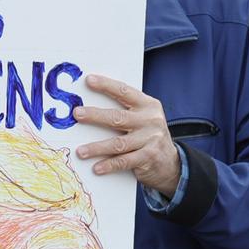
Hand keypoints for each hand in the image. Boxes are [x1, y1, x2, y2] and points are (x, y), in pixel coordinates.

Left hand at [72, 73, 180, 195]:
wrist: (171, 163)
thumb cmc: (148, 136)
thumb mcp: (142, 118)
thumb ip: (124, 111)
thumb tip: (90, 107)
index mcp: (147, 105)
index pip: (124, 91)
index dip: (106, 85)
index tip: (89, 81)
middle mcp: (150, 120)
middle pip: (118, 117)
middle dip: (95, 115)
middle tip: (77, 114)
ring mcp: (150, 139)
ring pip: (118, 143)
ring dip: (97, 147)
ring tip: (80, 151)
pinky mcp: (148, 158)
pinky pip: (124, 161)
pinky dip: (109, 165)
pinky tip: (97, 167)